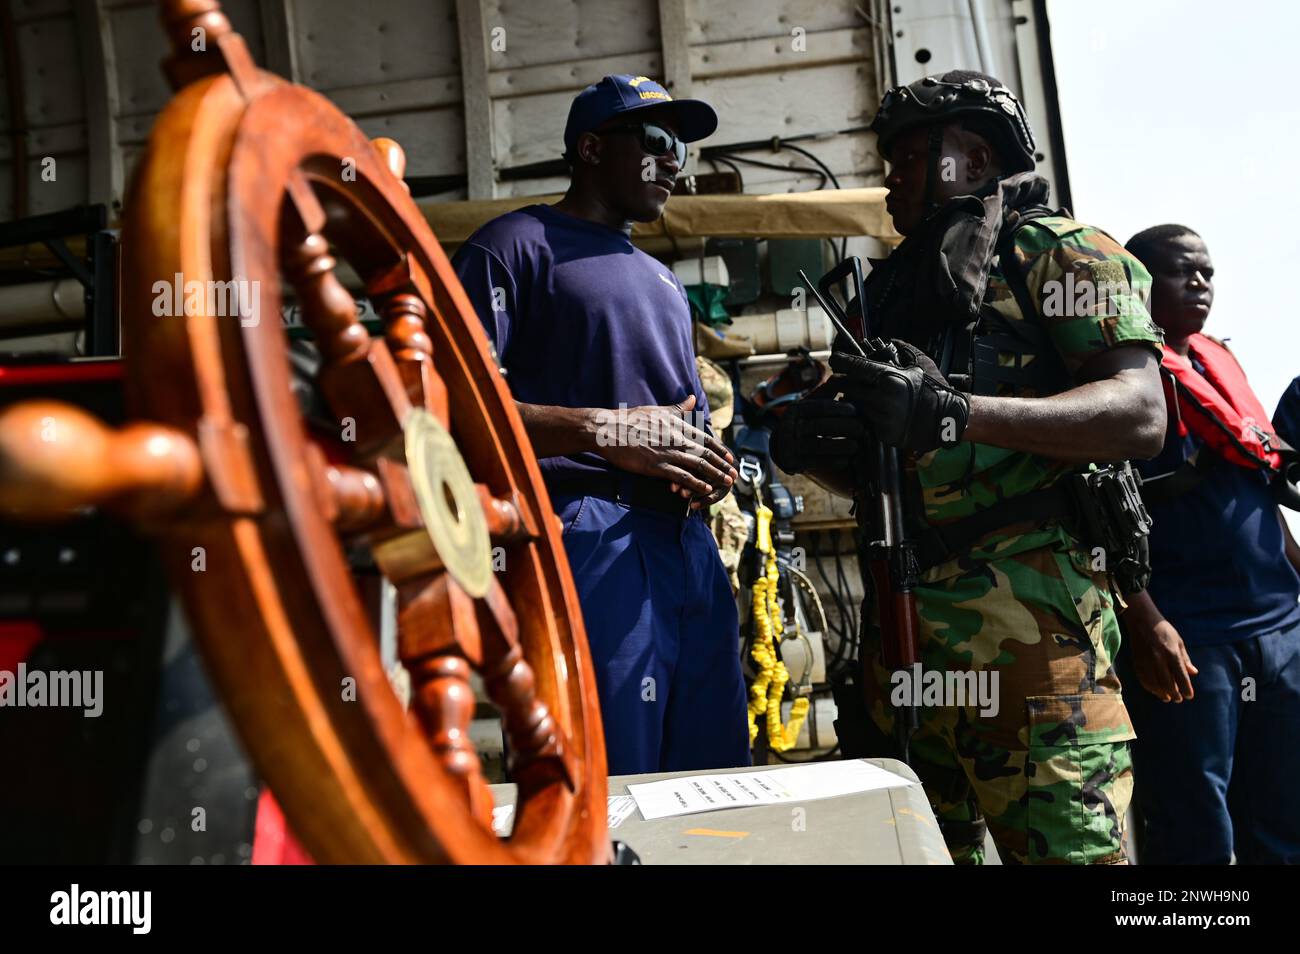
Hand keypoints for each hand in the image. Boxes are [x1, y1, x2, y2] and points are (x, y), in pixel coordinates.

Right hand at [592, 395, 736, 502]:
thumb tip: (692, 398)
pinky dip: (695, 483)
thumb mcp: (658, 410)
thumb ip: (678, 408)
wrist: (609, 430)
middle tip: (734, 474)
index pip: (705, 438)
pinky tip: (704, 489)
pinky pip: (681, 476)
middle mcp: (676, 438)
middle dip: (722, 464)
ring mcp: (667, 452)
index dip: (720, 449)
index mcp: (678, 425)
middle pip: (706, 452)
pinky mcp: (657, 465)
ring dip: (715, 474)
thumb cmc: (631, 419)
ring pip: (698, 464)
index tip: (729, 457)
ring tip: (726, 482)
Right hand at [769, 382, 868, 475]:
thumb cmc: (804, 421)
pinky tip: (847, 459)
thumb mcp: (810, 404)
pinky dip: (834, 461)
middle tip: (861, 428)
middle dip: (844, 427)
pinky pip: (816, 462)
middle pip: (820, 426)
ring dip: (841, 446)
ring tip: (856, 445)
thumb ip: (826, 393)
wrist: (782, 446)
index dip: (839, 409)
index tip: (855, 411)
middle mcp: (789, 426)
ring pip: (819, 445)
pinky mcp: (793, 461)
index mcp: (796, 409)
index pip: (820, 407)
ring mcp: (790, 445)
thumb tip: (842, 377)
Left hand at [829, 340, 968, 452]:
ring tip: (872, 396)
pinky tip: (882, 410)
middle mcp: (882, 398)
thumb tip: (888, 341)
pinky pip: (867, 420)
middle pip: (848, 387)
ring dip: (858, 399)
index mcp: (889, 378)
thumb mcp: (920, 362)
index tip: (835, 359)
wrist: (948, 418)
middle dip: (847, 382)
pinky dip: (869, 414)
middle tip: (850, 379)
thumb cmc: (936, 388)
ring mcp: (882, 418)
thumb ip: (901, 349)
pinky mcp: (883, 433)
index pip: (853, 366)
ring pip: (856, 405)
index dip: (840, 361)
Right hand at [1128, 615, 1198, 702]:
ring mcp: (1146, 661)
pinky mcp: (1136, 661)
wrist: (1142, 620)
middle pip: (1167, 682)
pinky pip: (1142, 678)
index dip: (1186, 688)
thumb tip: (1194, 673)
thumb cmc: (1164, 630)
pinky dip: (1149, 687)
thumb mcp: (1179, 642)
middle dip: (1174, 693)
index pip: (1181, 675)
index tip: (1189, 696)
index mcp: (1172, 653)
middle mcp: (1158, 658)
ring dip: (1161, 693)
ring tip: (1167, 698)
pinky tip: (1154, 690)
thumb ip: (1185, 659)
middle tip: (1178, 699)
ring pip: (1154, 683)